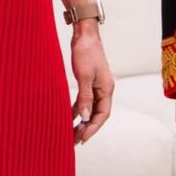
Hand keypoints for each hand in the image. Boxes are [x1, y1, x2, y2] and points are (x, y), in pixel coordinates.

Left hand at [71, 24, 113, 143]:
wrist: (84, 35)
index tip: (82, 138)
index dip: (93, 128)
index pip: (102, 115)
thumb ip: (85, 97)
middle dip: (87, 128)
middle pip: (96, 114)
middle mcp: (104, 90)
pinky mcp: (89, 82)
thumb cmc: (86, 52)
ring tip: (71, 133)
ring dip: (82, 121)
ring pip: (90, 109)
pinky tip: (69, 116)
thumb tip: (84, 117)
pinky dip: (77, 109)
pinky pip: (84, 101)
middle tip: (75, 141)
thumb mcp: (84, 76)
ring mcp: (96, 86)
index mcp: (106, 89)